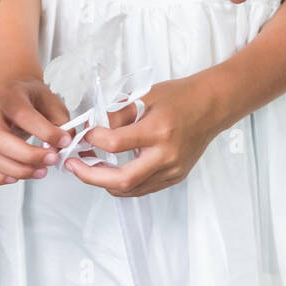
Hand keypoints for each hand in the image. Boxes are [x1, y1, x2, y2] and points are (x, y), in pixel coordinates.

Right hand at [0, 78, 72, 185]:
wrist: (12, 95)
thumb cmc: (31, 99)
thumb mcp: (52, 101)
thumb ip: (61, 122)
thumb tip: (64, 144)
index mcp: (9, 95)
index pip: (22, 114)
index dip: (44, 131)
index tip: (63, 141)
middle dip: (28, 156)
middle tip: (50, 160)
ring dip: (17, 170)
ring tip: (40, 170)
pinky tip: (15, 176)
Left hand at [63, 75, 219, 197]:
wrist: (212, 106)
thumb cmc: (180, 96)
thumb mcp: (145, 95)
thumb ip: (118, 114)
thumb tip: (94, 129)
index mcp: (158, 130)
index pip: (116, 144)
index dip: (94, 140)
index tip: (84, 133)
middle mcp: (166, 155)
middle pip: (122, 180)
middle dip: (91, 176)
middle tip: (73, 166)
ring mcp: (172, 170)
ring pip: (131, 190)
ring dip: (104, 182)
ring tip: (88, 167)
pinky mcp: (175, 177)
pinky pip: (143, 188)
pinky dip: (123, 183)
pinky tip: (110, 171)